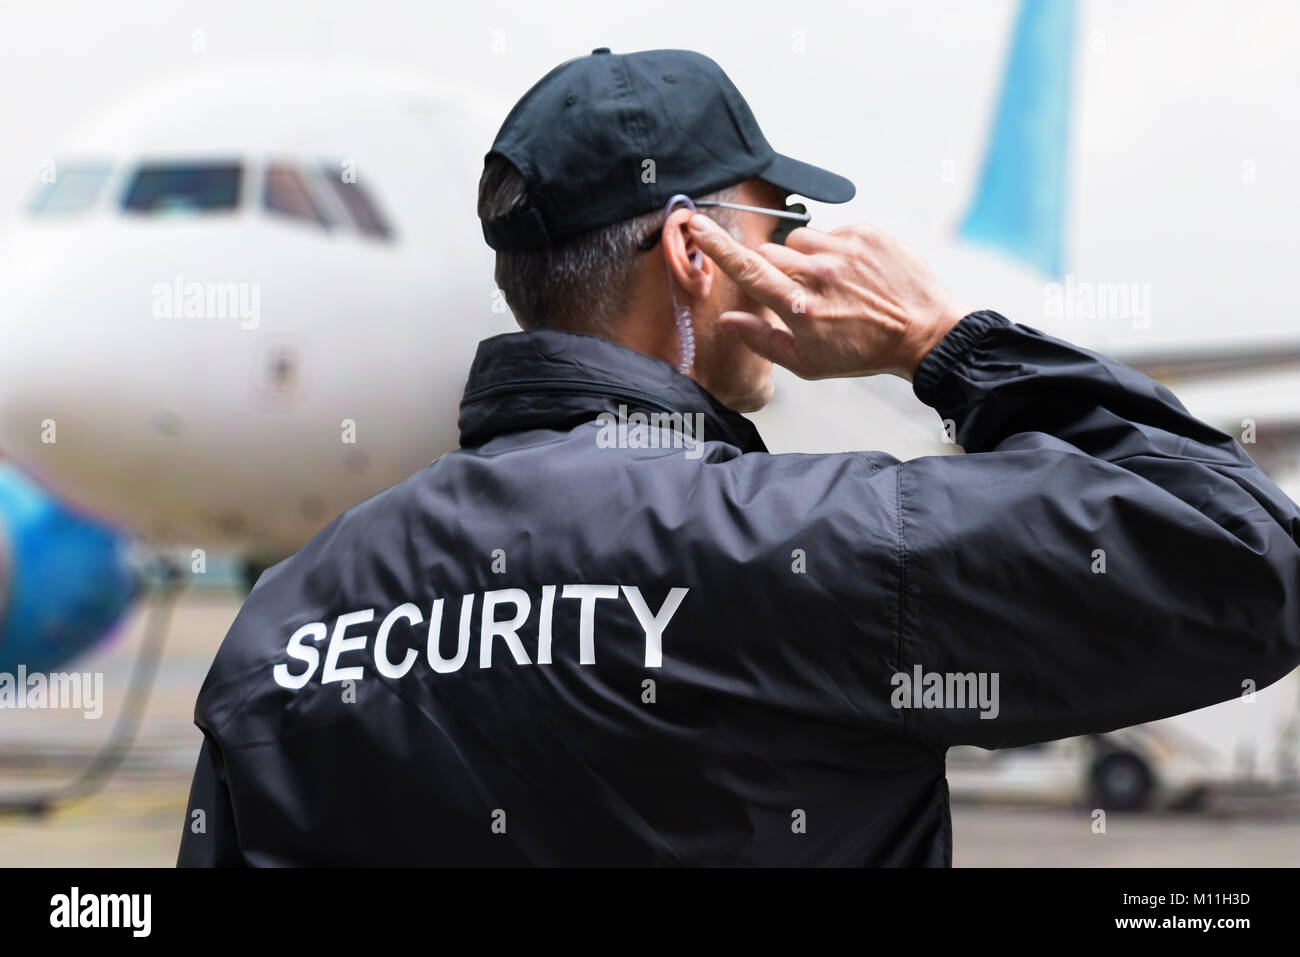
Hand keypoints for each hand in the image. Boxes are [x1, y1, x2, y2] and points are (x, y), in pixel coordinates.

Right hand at [687, 216, 971, 380]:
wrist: (923, 332)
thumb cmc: (864, 352)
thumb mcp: (808, 363)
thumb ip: (762, 340)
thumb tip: (728, 321)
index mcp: (800, 308)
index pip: (748, 269)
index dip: (717, 247)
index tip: (697, 224)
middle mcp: (819, 274)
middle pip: (769, 254)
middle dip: (774, 270)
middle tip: (798, 292)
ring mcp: (844, 250)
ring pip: (799, 240)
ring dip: (804, 258)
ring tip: (830, 282)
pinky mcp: (866, 233)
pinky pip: (831, 231)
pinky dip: (834, 250)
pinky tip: (853, 273)